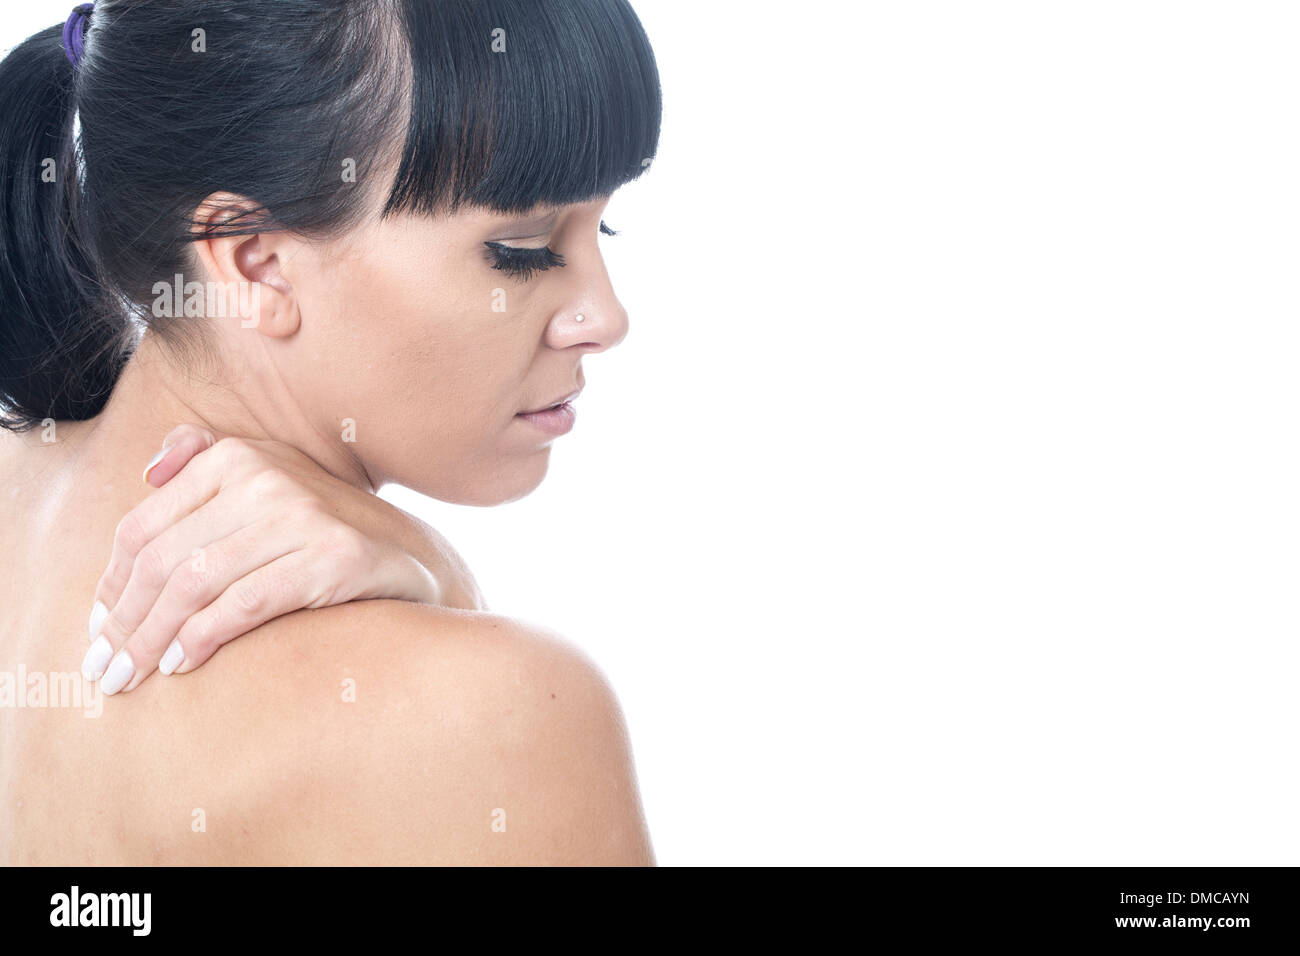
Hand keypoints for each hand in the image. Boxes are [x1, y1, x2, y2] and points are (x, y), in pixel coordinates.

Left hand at [82, 424, 467, 694]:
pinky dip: (204, 637)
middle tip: (103, 668)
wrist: (412, 557)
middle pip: (164, 560)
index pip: (144, 527)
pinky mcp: (331, 558)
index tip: (97, 628)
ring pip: (196, 584)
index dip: (111, 585)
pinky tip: (183, 662)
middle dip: (124, 623)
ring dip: (152, 639)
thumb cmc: (320, 530)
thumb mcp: (269, 479)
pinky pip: (245, 603)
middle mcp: (265, 478)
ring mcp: (301, 517)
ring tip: (132, 675)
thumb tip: (148, 472)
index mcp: (235, 456)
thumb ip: (207, 460)